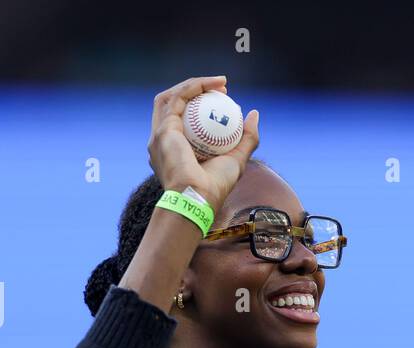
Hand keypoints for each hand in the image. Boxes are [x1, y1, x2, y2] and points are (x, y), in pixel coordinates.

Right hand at [148, 76, 260, 212]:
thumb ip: (246, 138)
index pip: (183, 117)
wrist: (199, 198)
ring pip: (172, 96)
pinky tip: (212, 85)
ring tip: (219, 83)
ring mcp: (159, 135)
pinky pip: (177, 99)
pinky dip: (193, 88)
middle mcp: (163, 140)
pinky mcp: (163, 130)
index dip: (201, 102)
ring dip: (195, 84)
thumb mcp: (237, 159)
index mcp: (175, 148)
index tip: (224, 98)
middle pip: (175, 104)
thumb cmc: (216, 186)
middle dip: (196, 89)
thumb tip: (253, 113)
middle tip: (222, 88)